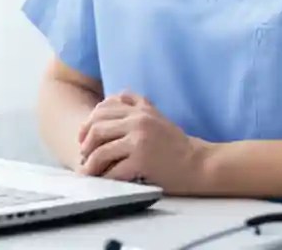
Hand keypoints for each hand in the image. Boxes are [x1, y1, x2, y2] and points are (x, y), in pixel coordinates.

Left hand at [76, 92, 211, 193]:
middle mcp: (138, 121)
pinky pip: (113, 171)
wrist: (198, 163)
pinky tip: (104, 181)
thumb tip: (110, 100)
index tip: (83, 137)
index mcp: (140, 109)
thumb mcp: (156, 115)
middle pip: (97, 128)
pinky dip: (104, 178)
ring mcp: (139, 140)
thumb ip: (136, 104)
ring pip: (100, 151)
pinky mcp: (141, 161)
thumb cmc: (175, 143)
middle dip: (85, 144)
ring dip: (90, 164)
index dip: (87, 123)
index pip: (103, 109)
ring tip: (89, 171)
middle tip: (84, 155)